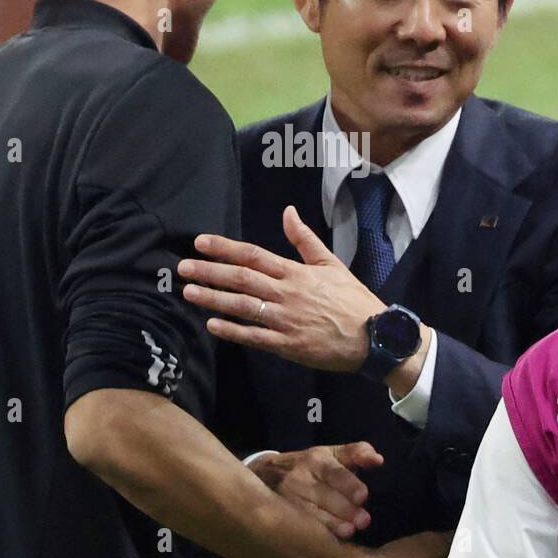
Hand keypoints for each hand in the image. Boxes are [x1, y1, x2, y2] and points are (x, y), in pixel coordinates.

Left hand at [180, 205, 389, 372]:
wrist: (374, 336)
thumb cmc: (352, 299)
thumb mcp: (331, 263)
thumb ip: (304, 239)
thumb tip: (288, 211)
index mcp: (296, 273)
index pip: (253, 255)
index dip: (224, 248)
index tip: (200, 242)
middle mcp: (287, 294)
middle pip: (241, 279)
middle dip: (210, 271)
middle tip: (183, 267)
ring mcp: (286, 321)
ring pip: (243, 307)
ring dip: (214, 299)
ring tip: (189, 292)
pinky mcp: (288, 346)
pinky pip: (255, 338)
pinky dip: (233, 331)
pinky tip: (213, 325)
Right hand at [248, 442, 383, 538]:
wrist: (267, 473)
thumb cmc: (312, 467)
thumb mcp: (332, 455)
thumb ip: (357, 454)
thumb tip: (377, 460)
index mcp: (315, 460)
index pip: (333, 472)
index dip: (348, 484)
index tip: (363, 496)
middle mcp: (298, 478)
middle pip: (323, 494)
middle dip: (344, 508)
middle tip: (363, 521)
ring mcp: (285, 498)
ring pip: (309, 512)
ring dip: (330, 524)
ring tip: (349, 532)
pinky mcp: (278, 515)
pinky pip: (297, 526)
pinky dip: (313, 535)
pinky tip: (328, 544)